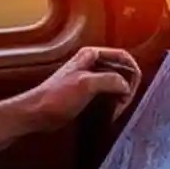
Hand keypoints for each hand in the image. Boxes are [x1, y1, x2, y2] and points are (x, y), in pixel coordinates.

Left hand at [19, 47, 143, 131]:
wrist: (36, 113)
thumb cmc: (57, 97)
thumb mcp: (86, 84)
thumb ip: (110, 80)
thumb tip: (127, 87)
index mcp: (91, 55)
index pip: (123, 56)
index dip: (132, 72)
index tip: (132, 90)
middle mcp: (92, 63)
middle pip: (122, 70)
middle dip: (127, 86)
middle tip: (124, 104)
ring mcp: (90, 77)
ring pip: (116, 83)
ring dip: (121, 96)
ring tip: (117, 110)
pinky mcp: (87, 91)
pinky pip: (109, 93)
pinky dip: (114, 102)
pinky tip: (111, 113)